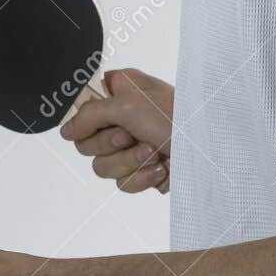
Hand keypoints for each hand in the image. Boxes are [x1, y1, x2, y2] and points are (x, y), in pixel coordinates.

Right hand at [59, 67, 172, 193]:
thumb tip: (65, 129)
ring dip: (128, 162)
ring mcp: (132, 147)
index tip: (105, 124)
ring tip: (154, 152)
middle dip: (110, 145)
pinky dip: (142, 177)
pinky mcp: (143, 171)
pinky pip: (123, 183)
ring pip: (103, 168)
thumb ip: (89, 115)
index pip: (81, 111)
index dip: (88, 123)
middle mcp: (123, 118)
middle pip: (87, 144)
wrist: (211, 150)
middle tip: (131, 136)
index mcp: (119, 92)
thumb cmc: (177, 116)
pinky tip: (161, 169)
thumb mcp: (127, 106)